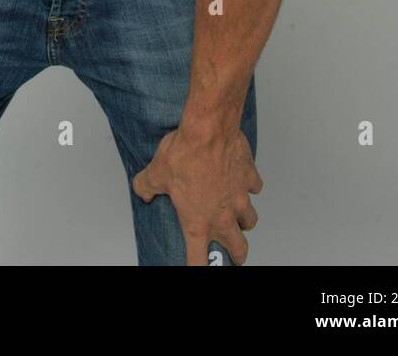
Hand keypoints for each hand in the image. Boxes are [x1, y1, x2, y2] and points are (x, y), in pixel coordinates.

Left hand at [132, 125, 262, 265]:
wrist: (208, 130)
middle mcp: (223, 216)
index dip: (197, 268)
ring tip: (239, 215)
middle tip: (234, 252)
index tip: (198, 268)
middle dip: (237, 253)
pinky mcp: (250, 178)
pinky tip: (242, 180)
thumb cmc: (184, 153)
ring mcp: (240, 198)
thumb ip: (146, 187)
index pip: (198, 260)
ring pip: (250, 220)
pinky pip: (255, 188)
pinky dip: (250, 187)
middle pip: (238, 249)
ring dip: (245, 220)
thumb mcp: (156, 173)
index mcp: (198, 222)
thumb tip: (142, 190)